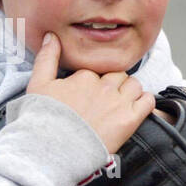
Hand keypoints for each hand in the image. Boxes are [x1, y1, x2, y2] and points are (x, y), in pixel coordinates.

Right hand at [26, 32, 154, 154]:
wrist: (54, 150)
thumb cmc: (43, 119)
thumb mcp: (38, 84)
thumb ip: (46, 58)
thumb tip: (51, 36)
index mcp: (84, 75)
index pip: (97, 70)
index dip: (94, 81)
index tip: (87, 94)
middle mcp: (104, 85)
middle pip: (119, 75)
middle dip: (114, 85)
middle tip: (105, 101)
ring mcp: (118, 102)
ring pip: (135, 85)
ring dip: (130, 92)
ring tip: (120, 105)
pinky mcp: (130, 119)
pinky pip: (148, 101)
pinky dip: (145, 103)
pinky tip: (136, 110)